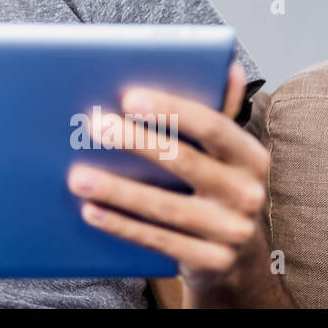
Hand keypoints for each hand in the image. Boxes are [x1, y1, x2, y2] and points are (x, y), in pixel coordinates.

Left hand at [66, 61, 271, 297]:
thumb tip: (226, 65)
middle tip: (93, 125)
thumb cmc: (218, 188)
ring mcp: (231, 232)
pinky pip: (158, 241)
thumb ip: (220, 110)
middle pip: (183, 162)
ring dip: (117, 189)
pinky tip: (90, 210)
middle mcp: (247, 193)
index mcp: (250, 156)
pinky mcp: (211, 262)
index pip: (213, 126)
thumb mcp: (224, 153)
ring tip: (77, 174)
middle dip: (134, 142)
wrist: (239, 259)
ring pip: (165, 206)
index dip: (172, 109)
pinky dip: (121, 225)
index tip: (128, 96)